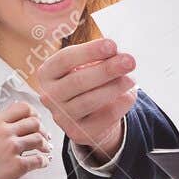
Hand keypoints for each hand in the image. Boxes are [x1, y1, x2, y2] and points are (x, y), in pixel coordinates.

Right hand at [0, 101, 50, 178]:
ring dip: (45, 145)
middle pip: (35, 123)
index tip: (36, 120)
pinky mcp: (17, 166)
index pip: (22, 108)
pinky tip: (42, 163)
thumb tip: (13, 125)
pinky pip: (39, 160)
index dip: (33, 114)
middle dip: (43, 130)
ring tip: (45, 150)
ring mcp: (11, 148)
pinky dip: (44, 161)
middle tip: (44, 137)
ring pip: (39, 139)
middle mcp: (4, 132)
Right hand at [33, 37, 135, 159]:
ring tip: (132, 79)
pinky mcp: (77, 133)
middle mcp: (49, 96)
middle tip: (130, 61)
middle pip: (78, 81)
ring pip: (89, 101)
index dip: (89, 51)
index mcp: (47, 74)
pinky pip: (103, 118)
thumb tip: (118, 55)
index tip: (112, 44)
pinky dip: (120, 105)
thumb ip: (99, 58)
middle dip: (107, 70)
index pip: (65, 59)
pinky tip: (130, 95)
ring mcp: (61, 117)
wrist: (88, 115)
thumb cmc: (87, 81)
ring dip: (114, 88)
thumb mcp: (86, 65)